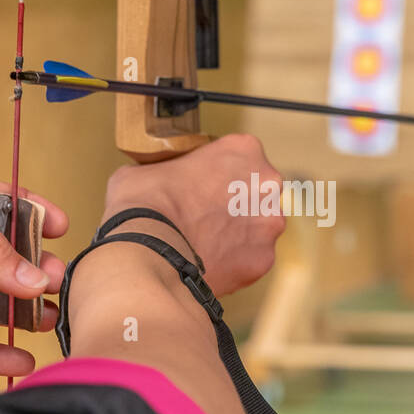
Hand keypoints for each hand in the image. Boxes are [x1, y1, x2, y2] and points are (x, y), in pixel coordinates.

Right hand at [102, 134, 285, 295]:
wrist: (148, 252)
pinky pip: (251, 259)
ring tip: (204, 244)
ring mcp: (268, 224)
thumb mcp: (146, 168)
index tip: (204, 186)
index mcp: (243, 150)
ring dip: (236, 235)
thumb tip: (158, 182)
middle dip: (235, 205)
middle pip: (255, 193)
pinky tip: (208, 263)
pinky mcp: (263, 259)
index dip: (220, 173)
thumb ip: (167, 169)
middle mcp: (266, 184)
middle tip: (204, 217)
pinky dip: (234, 263)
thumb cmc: (145, 204)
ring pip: (256, 229)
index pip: (239, 157)